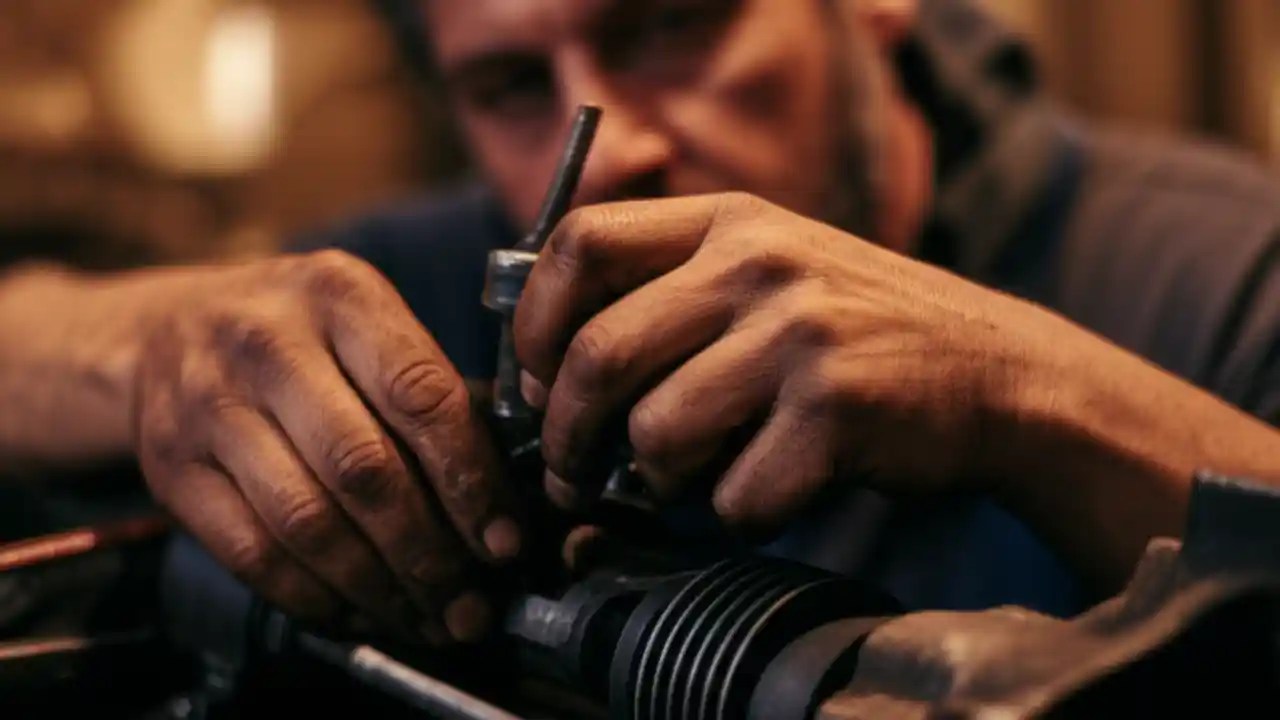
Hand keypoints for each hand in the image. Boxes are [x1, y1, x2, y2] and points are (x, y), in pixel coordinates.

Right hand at [134, 250, 520, 642]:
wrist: (166, 332)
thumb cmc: (306, 336)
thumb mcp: (368, 323)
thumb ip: (433, 391)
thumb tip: (506, 502)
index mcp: (340, 294)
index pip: (420, 394)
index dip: (470, 478)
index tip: (506, 541)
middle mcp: (267, 341)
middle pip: (363, 468)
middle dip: (429, 553)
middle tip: (472, 607)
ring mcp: (209, 405)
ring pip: (307, 522)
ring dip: (378, 588)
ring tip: (428, 620)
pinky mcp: (171, 469)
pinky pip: (252, 554)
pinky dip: (316, 598)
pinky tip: (362, 614)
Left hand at [514, 193, 1057, 535]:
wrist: (999, 373)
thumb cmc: (860, 335)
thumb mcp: (771, 272)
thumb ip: (673, 291)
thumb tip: (541, 367)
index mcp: (730, 223)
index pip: (579, 243)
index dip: (532, 322)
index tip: (531, 380)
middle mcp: (760, 264)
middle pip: (598, 353)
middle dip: (565, 434)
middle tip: (569, 472)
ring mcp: (800, 333)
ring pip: (657, 435)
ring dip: (658, 481)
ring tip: (695, 477)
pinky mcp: (836, 410)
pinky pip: (732, 496)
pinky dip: (737, 514)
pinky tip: (773, 491)